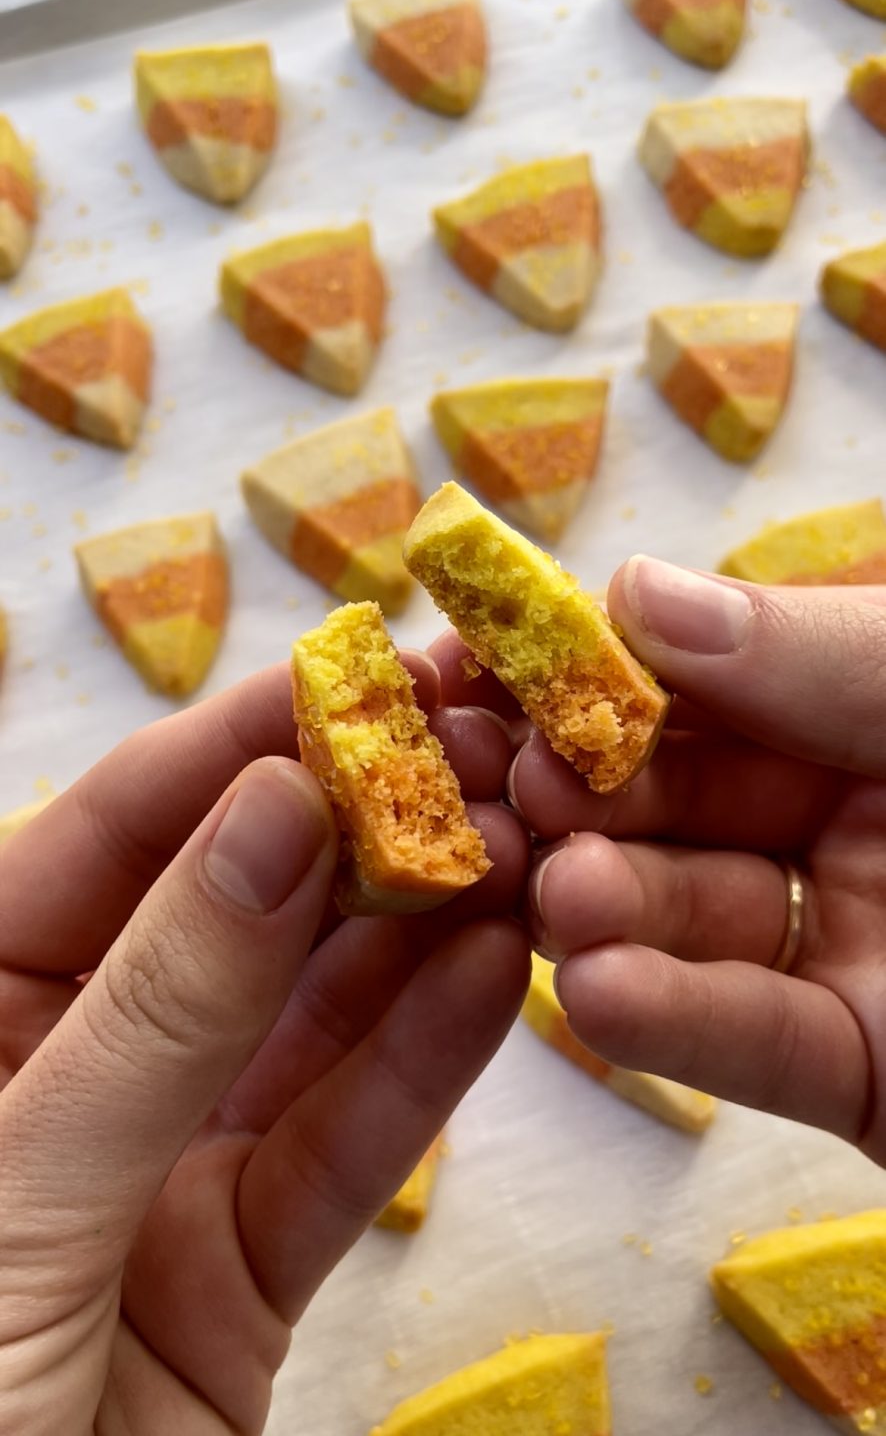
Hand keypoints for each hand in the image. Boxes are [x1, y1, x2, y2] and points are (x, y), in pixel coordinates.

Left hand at [0, 657, 529, 1435]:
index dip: (229, 752)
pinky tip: (490, 978)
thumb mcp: (18, 1184)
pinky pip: (340, 1149)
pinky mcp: (237, 1273)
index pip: (107, 840)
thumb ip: (157, 1007)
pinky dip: (419, 1066)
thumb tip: (273, 812)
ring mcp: (157, 1169)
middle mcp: (64, 1072)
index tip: (349, 676)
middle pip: (228, 918)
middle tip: (472, 754)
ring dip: (411, 935)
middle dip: (351, 835)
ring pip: (303, 1025)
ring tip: (516, 850)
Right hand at [508, 557, 885, 1162]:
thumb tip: (635, 591)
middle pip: (689, 799)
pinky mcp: (870, 1076)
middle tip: (513, 793)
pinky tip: (596, 990)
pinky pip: (757, 1042)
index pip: (718, 676)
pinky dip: (674, 1020)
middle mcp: (865, 817)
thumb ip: (825, 653)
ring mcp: (863, 950)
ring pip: (705, 921)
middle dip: (596, 794)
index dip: (605, 670)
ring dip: (617, 909)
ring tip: (558, 898)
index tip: (498, 670)